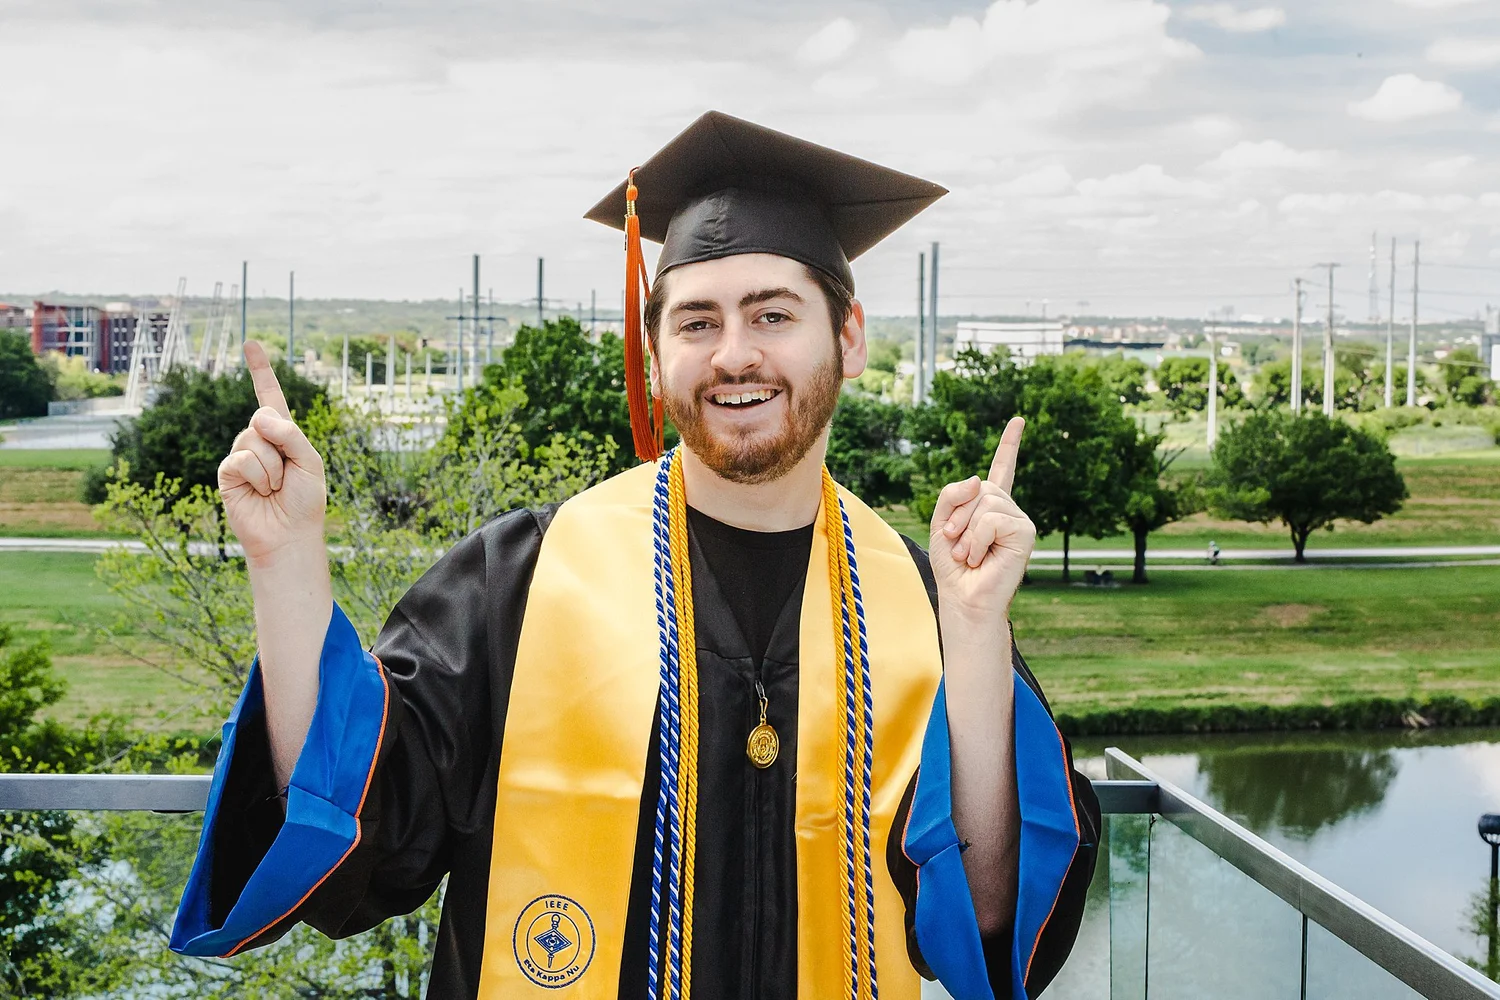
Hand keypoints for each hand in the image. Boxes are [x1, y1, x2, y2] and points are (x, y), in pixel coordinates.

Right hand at [218, 342, 327, 566]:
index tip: (251, 344)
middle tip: (287, 475)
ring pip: (252, 440)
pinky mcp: (228, 473)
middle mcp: (259, 440)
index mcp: (282, 434)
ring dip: (272, 468)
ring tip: (275, 488)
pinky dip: (259, 477)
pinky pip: (241, 459)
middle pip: (263, 418)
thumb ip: (291, 435)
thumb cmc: (305, 501)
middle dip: (281, 444)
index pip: (270, 397)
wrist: (289, 535)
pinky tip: (261, 493)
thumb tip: (261, 418)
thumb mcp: (310, 462)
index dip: (261, 371)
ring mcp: (241, 455)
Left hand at [928, 417, 1035, 632]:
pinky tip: (980, 558)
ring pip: (984, 502)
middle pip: (979, 487)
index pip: (1001, 469)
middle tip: (956, 544)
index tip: (1019, 420)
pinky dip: (977, 540)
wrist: (963, 598)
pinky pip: (992, 520)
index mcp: (989, 506)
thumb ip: (952, 495)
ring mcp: (1018, 520)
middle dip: (957, 515)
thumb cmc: (953, 566)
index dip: (1009, 445)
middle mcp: (1007, 509)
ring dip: (966, 531)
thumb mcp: (942, 523)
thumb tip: (979, 479)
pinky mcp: (1025, 533)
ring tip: (968, 554)